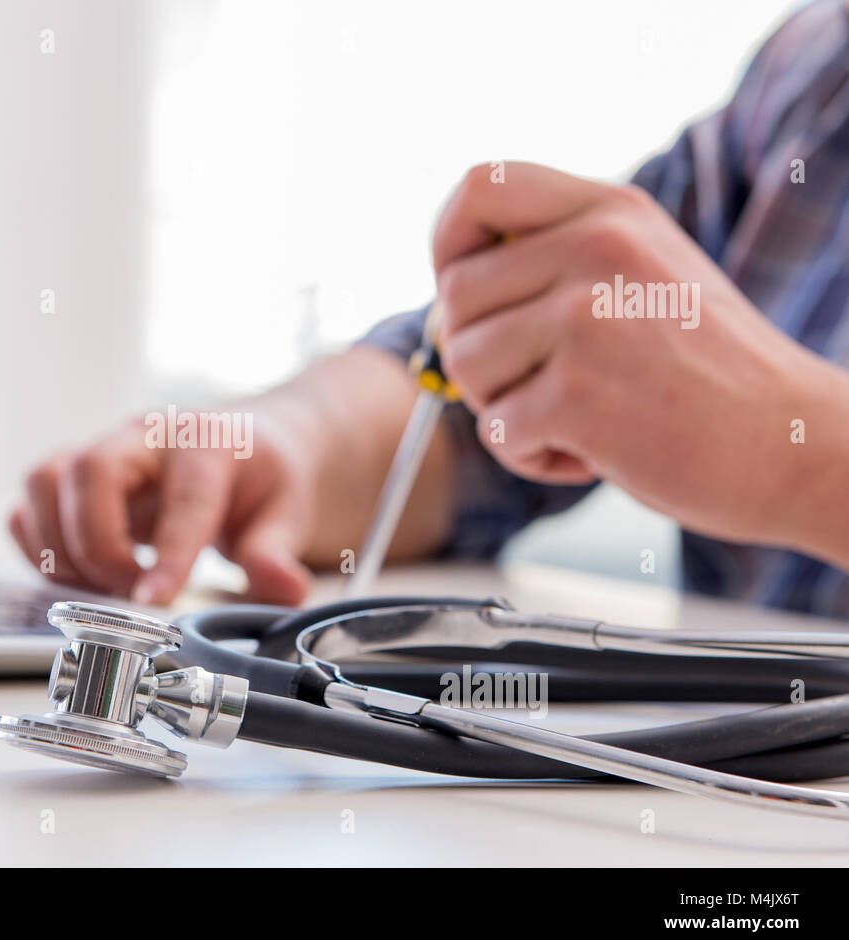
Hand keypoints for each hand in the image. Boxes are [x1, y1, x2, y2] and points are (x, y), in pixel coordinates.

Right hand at [8, 348, 459, 603]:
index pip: (182, 499)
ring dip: (60, 547)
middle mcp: (144, 438)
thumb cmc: (261, 478)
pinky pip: (29, 503)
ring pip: (46, 480)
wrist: (244, 444)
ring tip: (101, 586)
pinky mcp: (74, 476)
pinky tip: (78, 577)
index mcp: (207, 444)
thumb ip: (276, 553)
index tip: (152, 602)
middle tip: (128, 592)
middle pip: (89, 471)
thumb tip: (283, 589)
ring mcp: (102, 450)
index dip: (167, 554)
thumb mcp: (286, 513)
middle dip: (99, 546)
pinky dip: (39, 547)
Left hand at [433, 161, 845, 549]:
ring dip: (504, 409)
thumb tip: (445, 300)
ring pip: (464, 364)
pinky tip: (590, 453)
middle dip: (480, 355)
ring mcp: (588, 319)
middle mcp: (598, 247)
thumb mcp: (642, 274)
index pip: (480, 187)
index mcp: (610, 209)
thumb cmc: (704, 371)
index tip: (470, 299)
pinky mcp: (580, 394)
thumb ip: (553, 263)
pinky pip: (496, 431)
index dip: (448, 246)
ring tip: (572, 417)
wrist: (791, 442)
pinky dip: (529, 456)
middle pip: (455, 294)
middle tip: (541, 384)